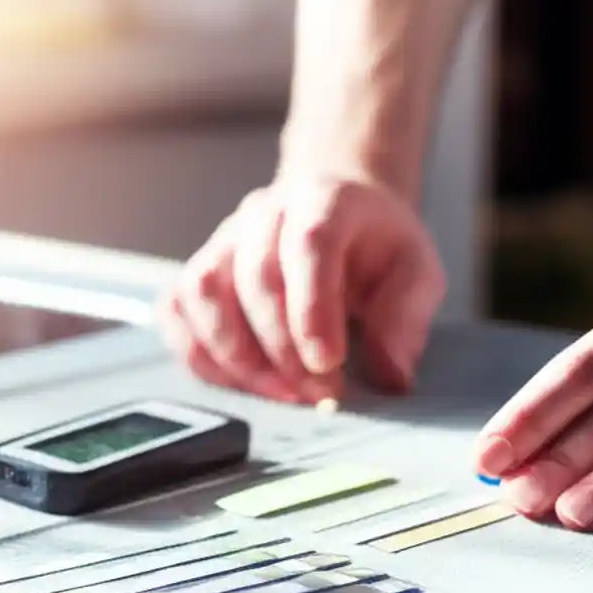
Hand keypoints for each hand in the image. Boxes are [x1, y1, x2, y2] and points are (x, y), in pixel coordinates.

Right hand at [159, 177, 444, 403]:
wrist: (332, 214)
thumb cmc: (373, 248)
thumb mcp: (415, 272)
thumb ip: (406, 320)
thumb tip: (391, 376)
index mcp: (324, 200)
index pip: (309, 243)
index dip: (313, 309)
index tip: (330, 364)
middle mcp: (264, 212)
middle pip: (255, 275)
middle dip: (283, 349)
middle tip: (317, 393)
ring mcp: (223, 239)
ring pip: (203, 291)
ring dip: (236, 354)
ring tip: (279, 392)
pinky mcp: (197, 270)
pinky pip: (176, 310)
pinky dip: (199, 354)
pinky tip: (239, 381)